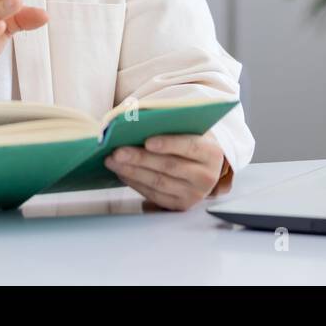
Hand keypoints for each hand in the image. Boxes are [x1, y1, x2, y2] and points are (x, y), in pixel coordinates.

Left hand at [104, 132, 226, 210]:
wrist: (204, 164)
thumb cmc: (191, 140)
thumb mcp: (189, 129)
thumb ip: (171, 124)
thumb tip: (137, 120)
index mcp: (212, 152)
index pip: (190, 146)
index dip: (168, 144)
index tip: (147, 141)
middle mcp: (206, 176)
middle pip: (170, 166)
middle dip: (140, 158)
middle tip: (118, 151)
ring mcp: (194, 194)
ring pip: (159, 182)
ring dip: (132, 171)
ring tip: (113, 161)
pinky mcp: (180, 205)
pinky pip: (154, 195)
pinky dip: (135, 183)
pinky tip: (122, 172)